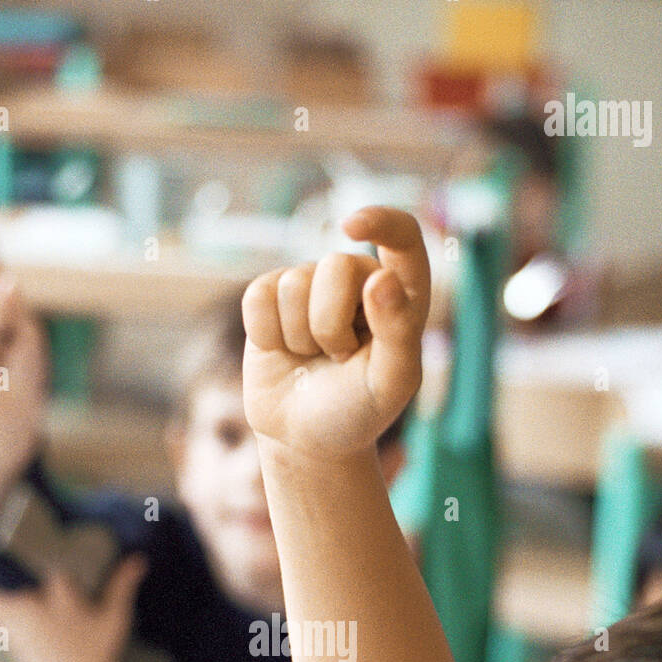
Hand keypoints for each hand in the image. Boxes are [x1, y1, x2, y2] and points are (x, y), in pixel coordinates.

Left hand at [0, 556, 145, 661]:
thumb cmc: (98, 655)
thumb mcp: (115, 620)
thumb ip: (122, 588)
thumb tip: (138, 561)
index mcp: (62, 602)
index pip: (46, 571)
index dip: (32, 552)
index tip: (20, 534)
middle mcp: (36, 613)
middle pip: (2, 584)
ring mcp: (21, 629)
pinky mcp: (14, 640)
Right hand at [242, 207, 429, 461]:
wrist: (307, 439)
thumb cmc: (356, 411)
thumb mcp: (389, 385)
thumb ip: (398, 333)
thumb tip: (381, 278)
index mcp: (400, 294)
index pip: (402, 238)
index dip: (380, 221)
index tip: (351, 227)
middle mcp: (357, 280)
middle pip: (335, 266)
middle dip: (330, 325)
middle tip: (337, 358)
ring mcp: (311, 286)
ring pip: (294, 283)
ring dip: (299, 336)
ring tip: (312, 358)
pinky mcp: (270, 297)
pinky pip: (259, 297)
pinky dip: (268, 334)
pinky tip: (282, 351)